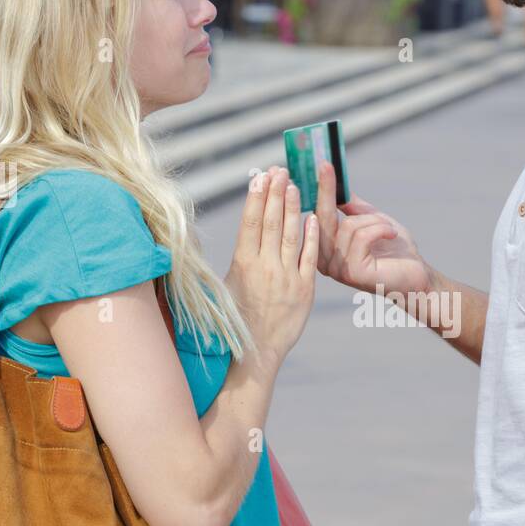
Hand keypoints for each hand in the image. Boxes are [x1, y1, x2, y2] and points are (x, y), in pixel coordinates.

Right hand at [224, 167, 318, 364]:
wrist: (255, 356)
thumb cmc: (233, 325)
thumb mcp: (220, 292)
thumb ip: (227, 264)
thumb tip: (210, 245)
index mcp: (242, 266)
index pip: (250, 223)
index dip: (255, 197)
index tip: (259, 176)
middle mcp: (265, 268)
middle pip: (270, 222)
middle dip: (275, 192)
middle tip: (280, 169)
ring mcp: (287, 278)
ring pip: (290, 234)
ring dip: (292, 207)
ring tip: (295, 185)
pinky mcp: (305, 290)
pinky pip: (309, 257)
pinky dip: (311, 236)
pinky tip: (313, 217)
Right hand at [314, 160, 432, 298]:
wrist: (416, 274)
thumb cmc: (395, 250)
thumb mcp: (372, 220)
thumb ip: (353, 207)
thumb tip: (336, 184)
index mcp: (325, 249)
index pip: (315, 215)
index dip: (316, 191)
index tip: (316, 165)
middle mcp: (325, 261)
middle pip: (321, 218)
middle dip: (325, 190)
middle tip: (326, 164)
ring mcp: (337, 268)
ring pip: (349, 225)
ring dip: (374, 221)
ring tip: (388, 229)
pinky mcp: (352, 272)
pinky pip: (362, 236)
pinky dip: (380, 228)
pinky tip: (391, 234)